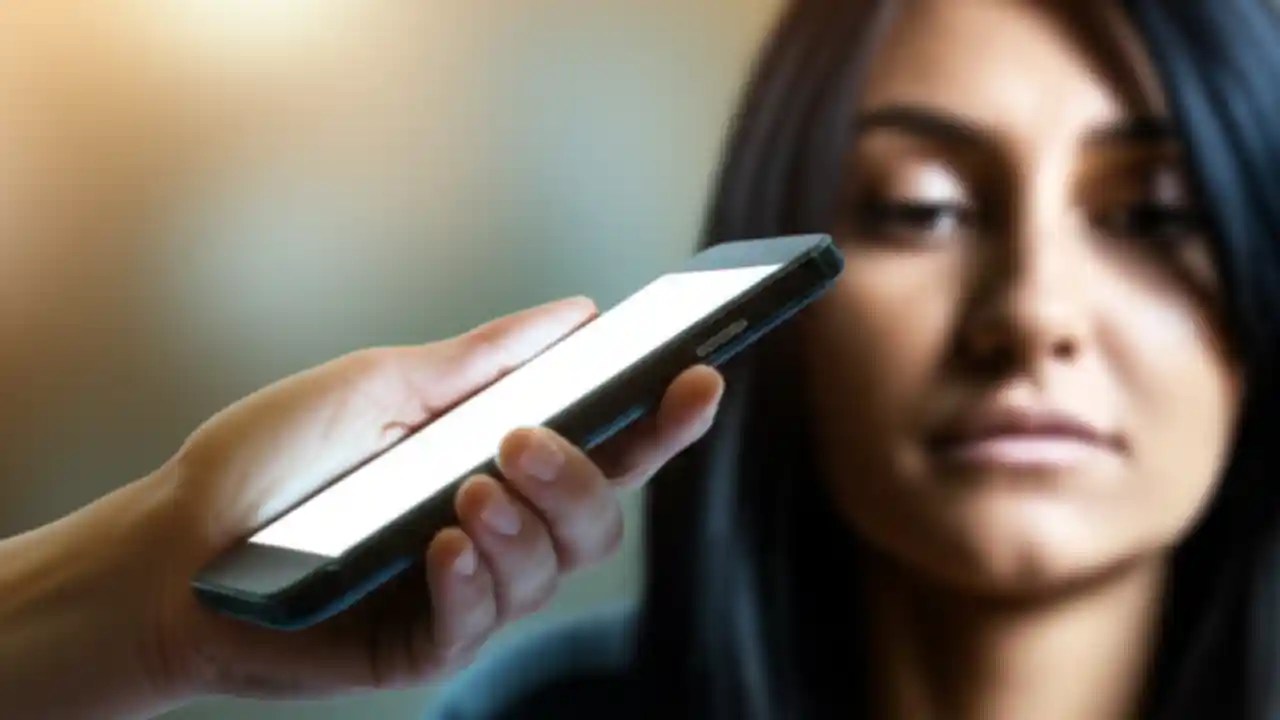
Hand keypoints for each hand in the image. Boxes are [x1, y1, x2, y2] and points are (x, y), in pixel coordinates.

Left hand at [137, 297, 723, 701]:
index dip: (663, 421)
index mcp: (500, 463)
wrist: (175, 543)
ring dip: (524, 528)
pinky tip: (444, 547)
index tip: (700, 376)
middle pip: (598, 520)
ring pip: (551, 573)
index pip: (607, 447)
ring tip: (468, 494)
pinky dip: (472, 580)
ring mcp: (466, 591)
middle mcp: (499, 529)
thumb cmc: (273, 457)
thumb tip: (579, 313)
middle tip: (523, 439)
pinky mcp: (422, 645)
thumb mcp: (381, 384)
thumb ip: (483, 359)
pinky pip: (478, 623)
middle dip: (578, 478)